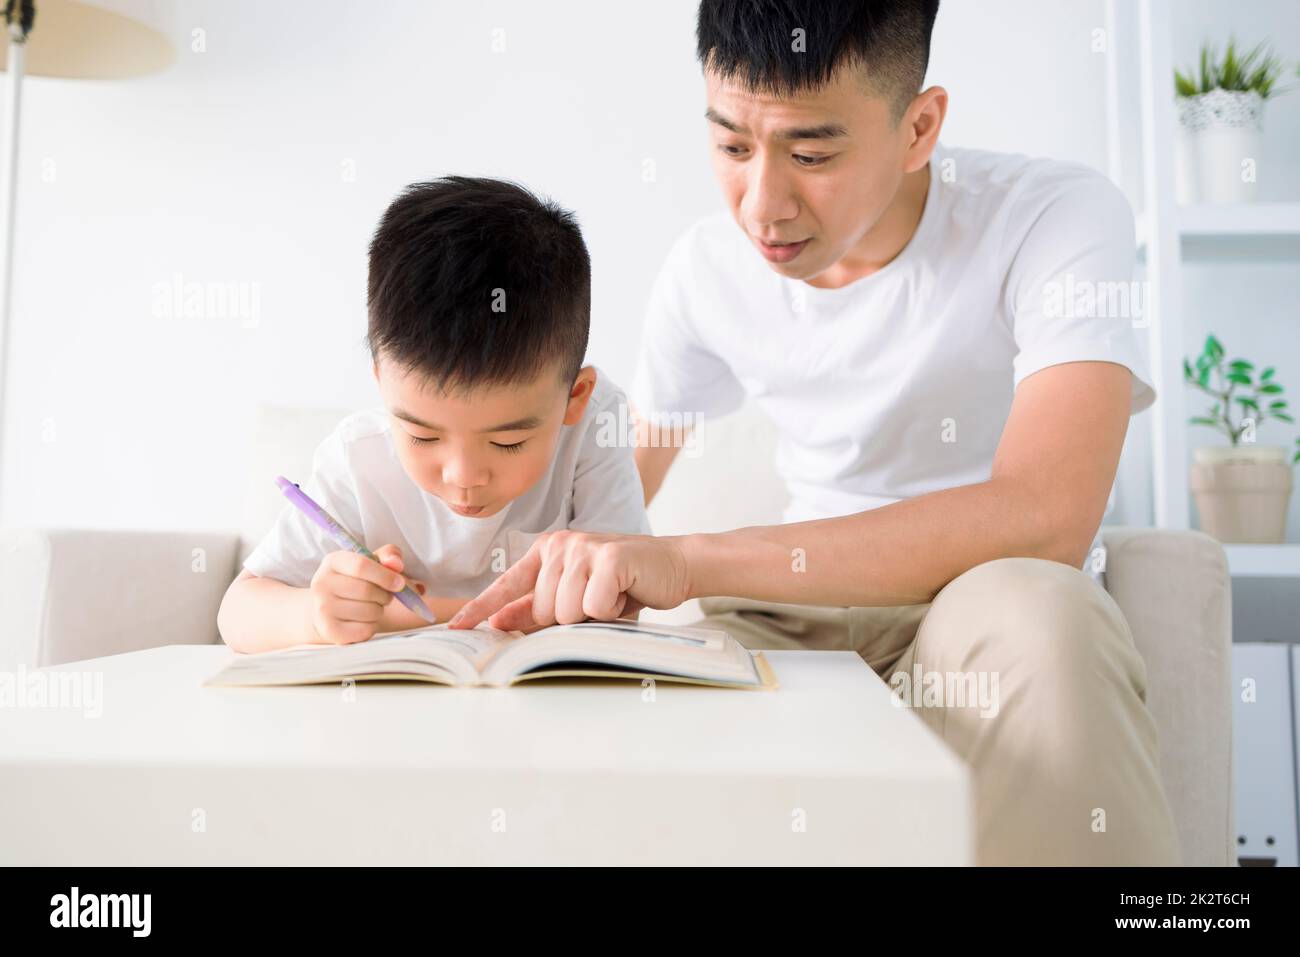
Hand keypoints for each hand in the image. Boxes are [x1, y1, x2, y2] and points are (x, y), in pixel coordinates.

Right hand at [308, 544, 425, 643]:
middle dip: (384, 595)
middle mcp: (322, 583)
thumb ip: (388, 555)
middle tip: (384, 596)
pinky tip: (363, 620)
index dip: (385, 576)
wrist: (330, 610)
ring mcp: (322, 608)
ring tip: (371, 607)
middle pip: (367, 590)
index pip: (361, 566)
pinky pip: (365, 630)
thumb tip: (396, 563)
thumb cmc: (357, 582)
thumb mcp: (372, 562)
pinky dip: (372, 626)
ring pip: (368, 612)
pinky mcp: (330, 631)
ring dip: (379, 611)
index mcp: (333, 561)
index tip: (400, 583)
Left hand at [448, 531, 691, 631]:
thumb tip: (499, 622)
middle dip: (570, 619)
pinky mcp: (610, 557)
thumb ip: (539, 607)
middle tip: (598, 602)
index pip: (506, 585)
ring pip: (565, 612)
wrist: (672, 566)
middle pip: (541, 610)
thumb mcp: (577, 596)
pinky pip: (593, 606)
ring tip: (612, 596)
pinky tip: (625, 592)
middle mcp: (561, 545)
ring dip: (593, 616)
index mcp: (547, 552)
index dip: (480, 608)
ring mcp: (584, 548)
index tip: (456, 627)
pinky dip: (612, 610)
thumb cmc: (624, 585)